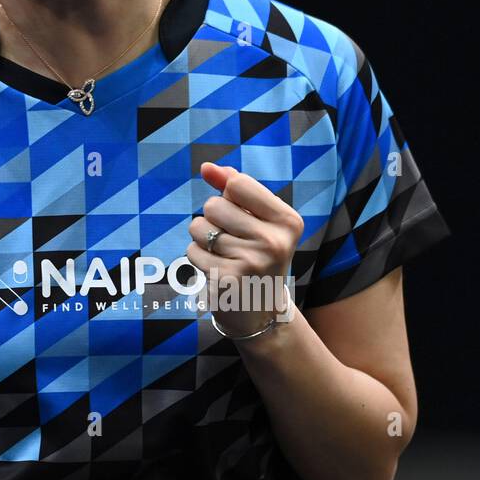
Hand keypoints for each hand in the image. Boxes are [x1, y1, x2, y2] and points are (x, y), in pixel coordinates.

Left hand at [186, 163, 302, 336]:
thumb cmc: (257, 255)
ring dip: (203, 239)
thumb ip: (234, 188)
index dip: (228, 194)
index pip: (238, 184)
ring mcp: (251, 263)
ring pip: (198, 227)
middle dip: (213, 219)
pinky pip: (192, 251)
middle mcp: (273, 242)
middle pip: (213, 205)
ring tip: (224, 255)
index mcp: (287, 222)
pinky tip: (218, 271)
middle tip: (233, 241)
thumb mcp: (257, 219)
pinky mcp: (226, 280)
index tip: (241, 214)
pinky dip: (198, 258)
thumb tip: (207, 167)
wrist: (261, 313)